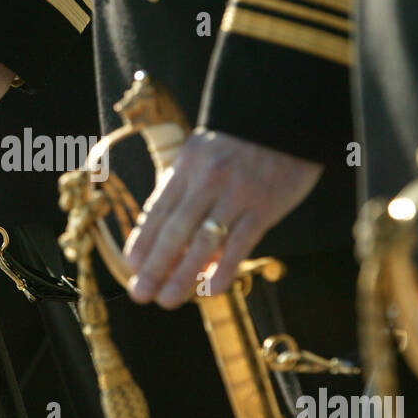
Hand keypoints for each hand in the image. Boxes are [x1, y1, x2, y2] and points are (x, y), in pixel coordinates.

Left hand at [123, 130, 322, 308]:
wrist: (285, 117)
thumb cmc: (239, 141)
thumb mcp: (202, 154)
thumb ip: (186, 189)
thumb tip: (170, 236)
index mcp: (187, 167)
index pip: (158, 211)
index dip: (142, 241)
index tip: (131, 266)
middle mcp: (207, 182)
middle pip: (174, 232)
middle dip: (154, 267)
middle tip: (140, 293)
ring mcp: (236, 195)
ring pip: (203, 244)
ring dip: (182, 276)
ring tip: (167, 300)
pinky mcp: (265, 207)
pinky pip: (240, 244)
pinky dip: (224, 270)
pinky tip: (211, 290)